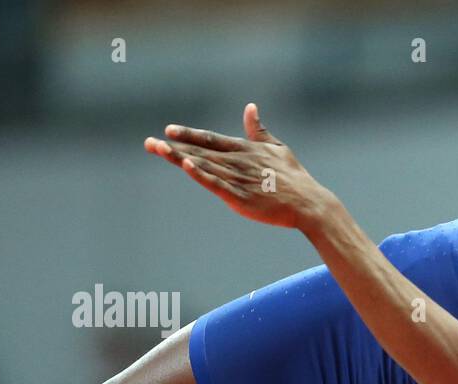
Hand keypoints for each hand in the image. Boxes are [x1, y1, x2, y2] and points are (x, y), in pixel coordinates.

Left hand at [144, 103, 335, 230]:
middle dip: (173, 147)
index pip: (211, 140)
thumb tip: (250, 108)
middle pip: (200, 153)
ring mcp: (238, 180)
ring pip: (204, 166)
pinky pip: (217, 185)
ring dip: (180, 158)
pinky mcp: (241, 198)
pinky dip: (202, 175)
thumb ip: (259, 130)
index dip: (189, 135)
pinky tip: (187, 166)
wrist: (309, 202)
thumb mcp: (277, 148)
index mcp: (245, 150)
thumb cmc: (294, 176)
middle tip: (148, 144)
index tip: (168, 130)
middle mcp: (238, 162)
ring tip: (158, 150)